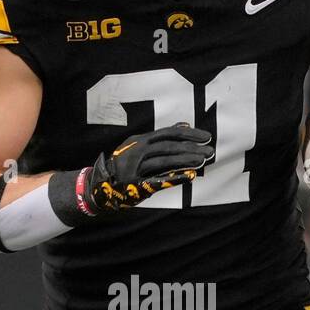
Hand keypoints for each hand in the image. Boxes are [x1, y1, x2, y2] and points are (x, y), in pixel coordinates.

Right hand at [77, 124, 214, 215]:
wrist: (99, 185)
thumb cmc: (125, 164)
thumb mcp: (139, 145)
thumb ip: (162, 137)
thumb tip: (185, 124)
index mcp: (140, 140)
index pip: (168, 133)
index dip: (189, 134)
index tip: (207, 137)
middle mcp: (137, 151)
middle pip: (168, 146)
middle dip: (191, 148)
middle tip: (210, 151)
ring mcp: (135, 167)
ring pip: (164, 161)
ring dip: (185, 160)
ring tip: (202, 161)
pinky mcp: (136, 184)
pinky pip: (158, 180)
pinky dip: (175, 177)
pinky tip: (189, 176)